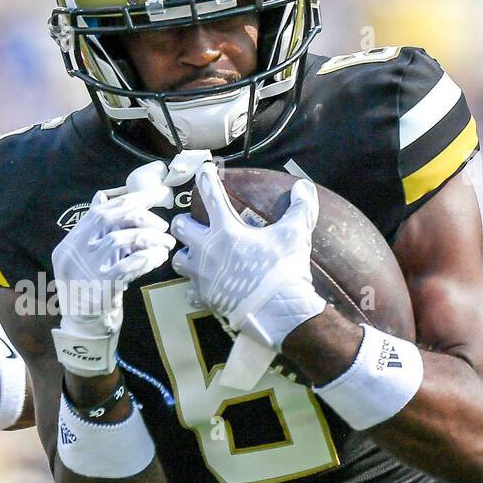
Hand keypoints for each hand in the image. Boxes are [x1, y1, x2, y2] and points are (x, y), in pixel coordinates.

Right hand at [51, 182, 174, 374]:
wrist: (84, 334)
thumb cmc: (90, 295)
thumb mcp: (85, 260)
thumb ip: (94, 232)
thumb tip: (102, 197)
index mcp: (69, 244)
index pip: (99, 211)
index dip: (130, 199)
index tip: (155, 196)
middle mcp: (72, 253)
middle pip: (108, 218)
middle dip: (140, 216)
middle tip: (162, 225)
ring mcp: (84, 270)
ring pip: (119, 239)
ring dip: (148, 238)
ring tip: (166, 244)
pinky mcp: (100, 287)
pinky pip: (127, 265)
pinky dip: (146, 258)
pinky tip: (159, 259)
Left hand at [170, 163, 324, 351]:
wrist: (277, 312)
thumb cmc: (284, 270)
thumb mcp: (295, 235)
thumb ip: (299, 208)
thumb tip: (304, 187)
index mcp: (226, 230)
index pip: (210, 195)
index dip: (205, 179)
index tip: (203, 170)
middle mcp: (207, 250)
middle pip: (180, 226)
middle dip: (185, 222)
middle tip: (196, 223)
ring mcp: (203, 275)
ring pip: (178, 259)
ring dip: (185, 254)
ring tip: (196, 254)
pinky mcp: (205, 297)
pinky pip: (190, 291)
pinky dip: (195, 288)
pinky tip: (205, 287)